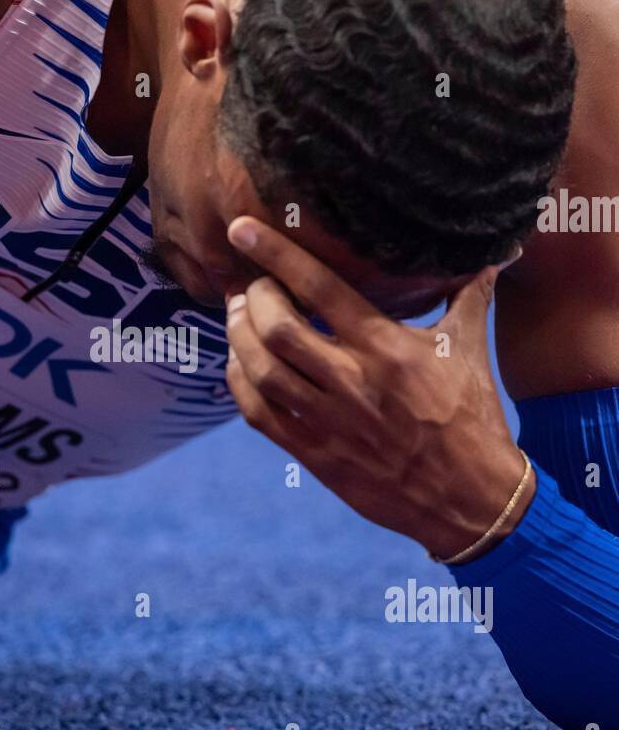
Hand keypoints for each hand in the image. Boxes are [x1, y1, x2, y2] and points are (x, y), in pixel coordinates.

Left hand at [224, 217, 533, 559]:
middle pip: (276, 327)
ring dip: (238, 337)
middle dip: (253, 297)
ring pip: (261, 369)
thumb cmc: (472, 418)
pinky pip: (259, 414)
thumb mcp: (471, 350)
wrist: (471, 499)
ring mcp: (329, 420)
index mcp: (386, 346)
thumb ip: (470, 296)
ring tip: (238, 316)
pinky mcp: (316, 454)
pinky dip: (240, 384)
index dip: (274, 255)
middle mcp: (352, 379)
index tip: (241, 230)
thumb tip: (492, 254)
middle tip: (251, 286)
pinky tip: (241, 365)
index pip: (320, 288)